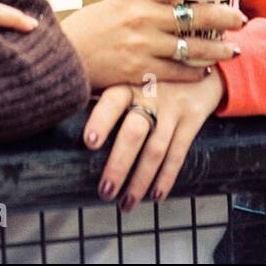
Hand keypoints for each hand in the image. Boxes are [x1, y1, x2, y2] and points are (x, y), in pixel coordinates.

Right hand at [60, 0, 244, 89]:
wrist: (63, 56)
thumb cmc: (92, 26)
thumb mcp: (120, 1)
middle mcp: (143, 17)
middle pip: (196, 15)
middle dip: (225, 18)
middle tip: (241, 20)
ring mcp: (143, 46)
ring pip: (194, 48)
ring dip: (219, 49)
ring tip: (234, 50)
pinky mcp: (140, 71)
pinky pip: (179, 72)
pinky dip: (196, 72)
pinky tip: (206, 70)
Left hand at [83, 74, 224, 210]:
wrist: (199, 61)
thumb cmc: (151, 74)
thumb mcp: (129, 74)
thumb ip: (105, 92)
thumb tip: (66, 114)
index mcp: (129, 83)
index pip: (112, 100)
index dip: (101, 120)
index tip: (89, 142)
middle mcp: (151, 94)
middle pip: (134, 132)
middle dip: (119, 165)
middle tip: (105, 192)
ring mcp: (173, 108)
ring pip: (156, 150)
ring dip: (140, 180)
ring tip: (127, 204)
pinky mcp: (193, 118)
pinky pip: (178, 153)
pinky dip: (167, 177)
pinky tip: (157, 196)